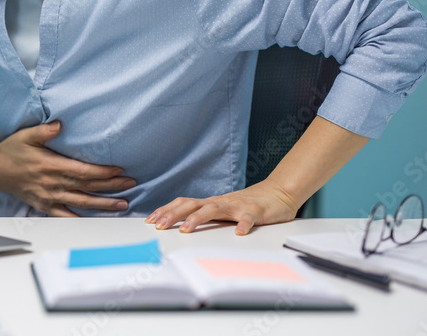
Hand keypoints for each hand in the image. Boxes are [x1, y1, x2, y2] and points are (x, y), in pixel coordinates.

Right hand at [0, 121, 134, 216]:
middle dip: (110, 187)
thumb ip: (44, 130)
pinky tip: (98, 221)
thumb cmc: (11, 150)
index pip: (81, 171)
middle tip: (130, 185)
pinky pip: (65, 216)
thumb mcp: (25, 135)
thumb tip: (60, 125)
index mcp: (49, 165)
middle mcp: (51, 184)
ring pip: (81, 203)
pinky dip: (82, 220)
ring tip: (123, 204)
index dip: (101, 172)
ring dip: (103, 205)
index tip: (119, 170)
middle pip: (86, 187)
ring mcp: (48, 197)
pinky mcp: (44, 206)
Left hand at [144, 178, 300, 234]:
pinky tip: (239, 233)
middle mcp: (220, 202)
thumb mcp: (221, 210)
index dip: (166, 210)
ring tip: (186, 229)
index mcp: (210, 203)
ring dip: (198, 219)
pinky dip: (243, 225)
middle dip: (173, 215)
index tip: (150, 220)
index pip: (183, 203)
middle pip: (192, 205)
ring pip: (214, 209)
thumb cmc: (246, 204)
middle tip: (159, 225)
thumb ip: (205, 216)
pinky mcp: (255, 212)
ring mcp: (237, 205)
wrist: (277, 194)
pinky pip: (248, 218)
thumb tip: (180, 225)